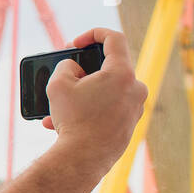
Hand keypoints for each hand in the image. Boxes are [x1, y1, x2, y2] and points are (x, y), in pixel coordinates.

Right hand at [41, 28, 147, 175]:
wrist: (83, 159)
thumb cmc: (73, 120)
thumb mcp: (59, 84)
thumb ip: (66, 66)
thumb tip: (74, 68)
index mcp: (122, 73)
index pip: (114, 39)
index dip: (93, 34)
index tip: (76, 44)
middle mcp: (135, 88)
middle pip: (110, 67)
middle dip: (84, 70)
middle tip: (67, 74)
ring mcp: (135, 108)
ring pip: (107, 91)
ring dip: (83, 95)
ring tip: (58, 107)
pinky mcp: (130, 125)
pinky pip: (109, 109)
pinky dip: (90, 110)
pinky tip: (66, 122)